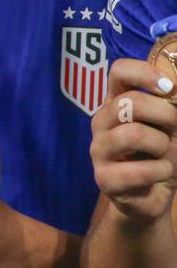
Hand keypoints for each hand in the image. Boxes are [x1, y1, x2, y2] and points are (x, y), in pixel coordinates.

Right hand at [90, 57, 176, 227]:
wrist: (152, 195)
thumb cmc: (163, 154)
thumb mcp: (173, 126)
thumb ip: (174, 106)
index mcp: (117, 102)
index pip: (119, 71)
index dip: (144, 73)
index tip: (168, 88)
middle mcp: (102, 120)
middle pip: (128, 102)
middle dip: (165, 115)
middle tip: (175, 129)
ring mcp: (98, 149)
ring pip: (134, 134)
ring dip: (163, 146)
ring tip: (164, 156)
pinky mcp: (103, 178)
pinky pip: (140, 170)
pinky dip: (161, 172)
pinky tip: (159, 174)